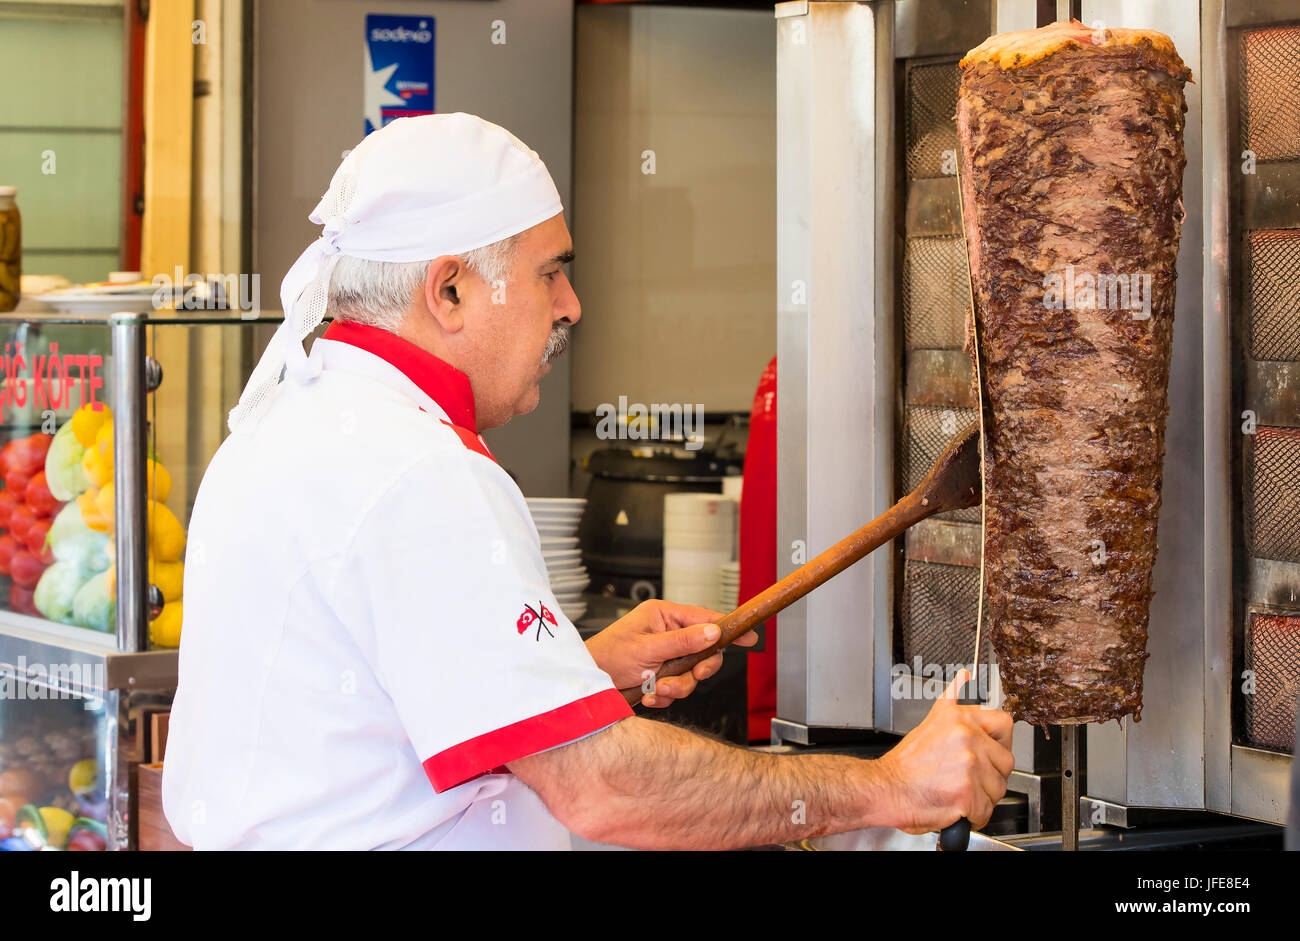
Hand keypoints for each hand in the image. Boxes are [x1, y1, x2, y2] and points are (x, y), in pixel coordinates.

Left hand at [584, 599, 758, 707]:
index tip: (749, 638)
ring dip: (677, 686)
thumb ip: (682, 641)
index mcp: (663, 616)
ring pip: (691, 673)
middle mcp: (666, 633)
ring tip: (656, 689)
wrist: (587, 686)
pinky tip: (649, 696)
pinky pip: (677, 687)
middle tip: (690, 676)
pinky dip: (665, 696)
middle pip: (704, 650)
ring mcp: (664, 655)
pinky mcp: (659, 675)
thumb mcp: (647, 648)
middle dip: (696, 670)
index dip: (728, 628)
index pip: (705, 618)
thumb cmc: (606, 657)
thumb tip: (713, 632)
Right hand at [874, 670, 1013, 833]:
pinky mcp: (968, 792)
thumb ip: (951, 701)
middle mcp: (967, 737)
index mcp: (959, 718)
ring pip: (998, 788)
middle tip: (968, 778)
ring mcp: (969, 765)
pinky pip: (986, 810)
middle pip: (1006, 761)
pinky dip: (973, 815)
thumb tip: (964, 677)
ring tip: (957, 791)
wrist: (886, 788)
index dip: (1000, 742)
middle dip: (991, 775)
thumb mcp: (928, 722)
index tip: (990, 751)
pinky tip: (956, 806)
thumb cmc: (905, 764)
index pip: (1004, 724)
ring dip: (982, 797)